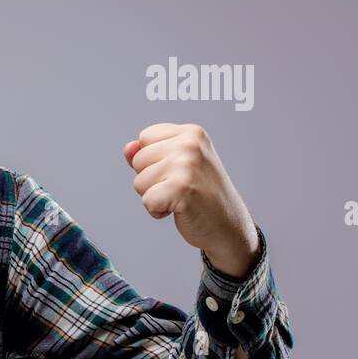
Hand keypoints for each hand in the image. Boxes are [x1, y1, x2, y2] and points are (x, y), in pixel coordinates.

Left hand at [124, 123, 258, 278]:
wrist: (228, 225)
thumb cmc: (202, 194)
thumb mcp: (178, 165)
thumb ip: (150, 153)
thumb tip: (128, 148)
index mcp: (191, 133)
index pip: (144, 138)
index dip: (152, 160)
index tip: (177, 171)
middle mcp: (190, 144)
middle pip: (138, 160)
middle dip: (151, 180)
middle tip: (180, 188)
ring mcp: (187, 165)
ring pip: (139, 182)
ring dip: (154, 196)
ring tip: (180, 197)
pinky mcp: (182, 188)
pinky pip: (147, 201)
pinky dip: (157, 211)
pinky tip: (179, 209)